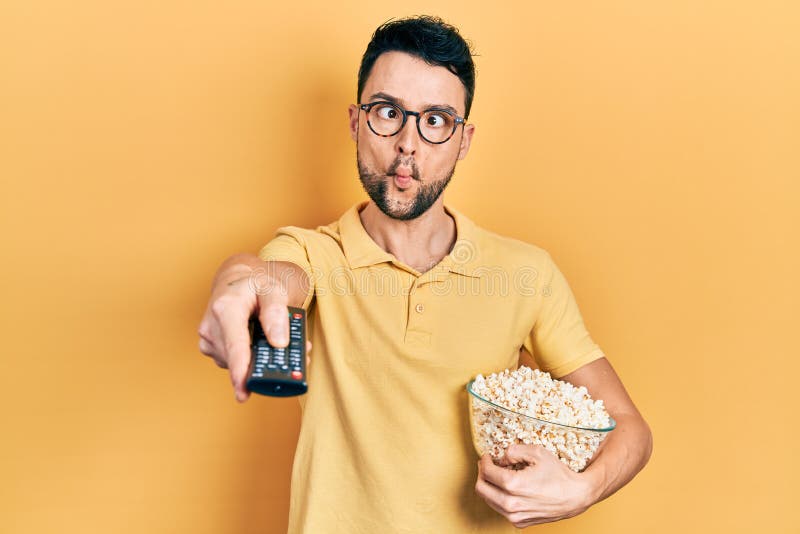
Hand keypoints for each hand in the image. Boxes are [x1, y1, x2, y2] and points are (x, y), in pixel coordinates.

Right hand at [198, 257, 310, 402]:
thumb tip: (279, 343)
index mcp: (225, 309)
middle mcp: (211, 327)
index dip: (240, 371)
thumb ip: (277, 313)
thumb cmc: (255, 285)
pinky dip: (252, 360)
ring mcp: (209, 341)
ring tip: (284, 347)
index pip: (234, 345)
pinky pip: (235, 363)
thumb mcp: (273, 289)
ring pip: (238, 364)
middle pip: (239, 360)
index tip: (244, 392)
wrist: (236, 282)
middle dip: (265, 366)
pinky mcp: (211, 349)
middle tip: (295, 364)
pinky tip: (266, 348)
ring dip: (261, 362)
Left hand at [475, 444, 596, 527]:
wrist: (575, 497)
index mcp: (513, 485)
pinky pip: (500, 510)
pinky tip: (509, 489)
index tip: (488, 456)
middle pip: (481, 488)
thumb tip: (501, 457)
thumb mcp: (537, 453)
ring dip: (489, 487)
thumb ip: (514, 451)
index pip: (486, 472)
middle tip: (488, 465)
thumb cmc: (558, 474)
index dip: (484, 461)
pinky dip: (500, 498)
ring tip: (499, 476)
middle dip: (482, 474)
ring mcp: (515, 516)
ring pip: (488, 500)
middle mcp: (511, 504)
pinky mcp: (520, 522)